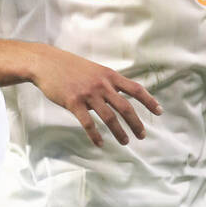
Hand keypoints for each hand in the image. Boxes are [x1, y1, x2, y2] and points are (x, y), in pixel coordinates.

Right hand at [29, 45, 162, 147]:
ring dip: (119, 132)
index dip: (149, 101)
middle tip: (142, 135)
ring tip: (125, 141)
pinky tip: (99, 143)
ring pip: (110, 117)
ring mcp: (88, 94)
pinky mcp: (74, 103)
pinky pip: (88, 123)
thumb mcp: (94, 70)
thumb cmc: (70, 67)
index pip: (136, 89)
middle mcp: (102, 85)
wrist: (46, 63)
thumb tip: (117, 96)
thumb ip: (106, 82)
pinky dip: (95, 135)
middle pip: (126, 107)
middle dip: (136, 123)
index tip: (159, 112)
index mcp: (109, 76)